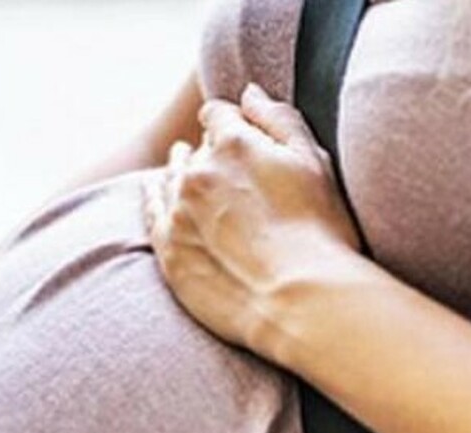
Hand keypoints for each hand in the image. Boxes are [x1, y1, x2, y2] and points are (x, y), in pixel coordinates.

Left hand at [145, 83, 361, 362]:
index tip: (235, 130)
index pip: (218, 114)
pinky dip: (155, 199)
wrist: (300, 301)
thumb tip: (248, 94)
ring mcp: (178, 212)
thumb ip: (278, 119)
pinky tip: (157, 195)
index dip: (228, 120)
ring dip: (179, 173)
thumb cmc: (319, 231)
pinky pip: (151, 213)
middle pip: (195, 149)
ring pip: (169, 178)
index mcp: (233, 144)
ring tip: (189, 176)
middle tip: (221, 165)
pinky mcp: (168, 250)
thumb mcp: (312, 161)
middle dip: (208, 152)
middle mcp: (197, 172)